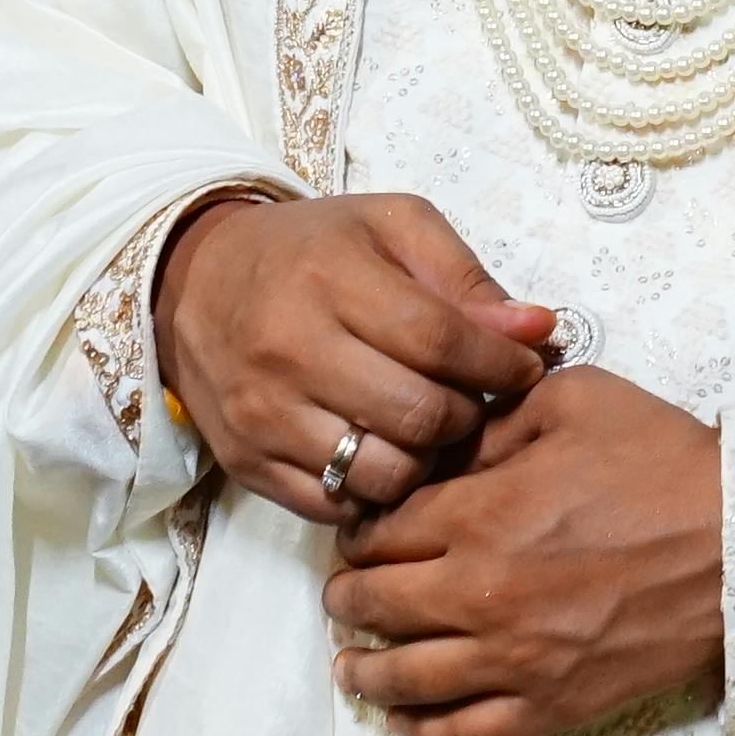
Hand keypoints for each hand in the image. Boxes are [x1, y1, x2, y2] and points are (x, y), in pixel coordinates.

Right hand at [152, 189, 554, 528]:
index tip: (523, 369)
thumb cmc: (314, 251)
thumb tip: (538, 331)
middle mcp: (290, 351)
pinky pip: (338, 507)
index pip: (441, 340)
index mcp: (332, 280)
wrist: (197, 283)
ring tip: (425, 428)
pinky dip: (373, 491)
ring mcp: (263, 416)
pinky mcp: (246, 464)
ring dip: (425, 460)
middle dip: (467, 416)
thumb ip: (466, 277)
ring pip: (385, 475)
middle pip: (419, 416)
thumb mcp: (392, 228)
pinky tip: (381, 451)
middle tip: (470, 401)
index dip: (499, 364)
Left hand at [320, 364, 726, 735]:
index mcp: (478, 516)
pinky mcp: (550, 705)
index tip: (362, 537)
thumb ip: (494, 414)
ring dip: (366, 671)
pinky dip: (423, 729)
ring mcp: (513, 660)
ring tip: (355, 666)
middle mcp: (478, 595)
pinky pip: (464, 733)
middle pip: (374, 607)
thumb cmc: (665, 463)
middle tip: (347, 595)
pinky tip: (409, 717)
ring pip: (403, 680)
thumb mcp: (575, 400)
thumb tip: (445, 441)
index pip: (378, 535)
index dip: (360, 535)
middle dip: (349, 598)